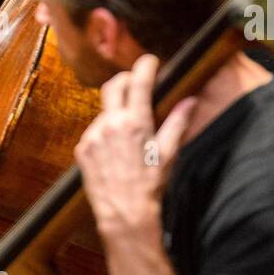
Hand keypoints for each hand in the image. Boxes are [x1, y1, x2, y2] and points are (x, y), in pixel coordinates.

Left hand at [75, 54, 195, 239]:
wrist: (124, 214)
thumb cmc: (150, 185)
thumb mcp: (168, 153)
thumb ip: (178, 123)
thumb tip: (191, 101)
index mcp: (135, 122)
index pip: (138, 81)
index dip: (145, 66)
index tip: (149, 61)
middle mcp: (111, 124)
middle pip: (113, 85)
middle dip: (125, 79)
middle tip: (135, 83)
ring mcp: (93, 135)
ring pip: (104, 111)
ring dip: (116, 112)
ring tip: (128, 134)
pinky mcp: (82, 148)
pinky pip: (93, 131)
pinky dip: (104, 132)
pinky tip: (114, 150)